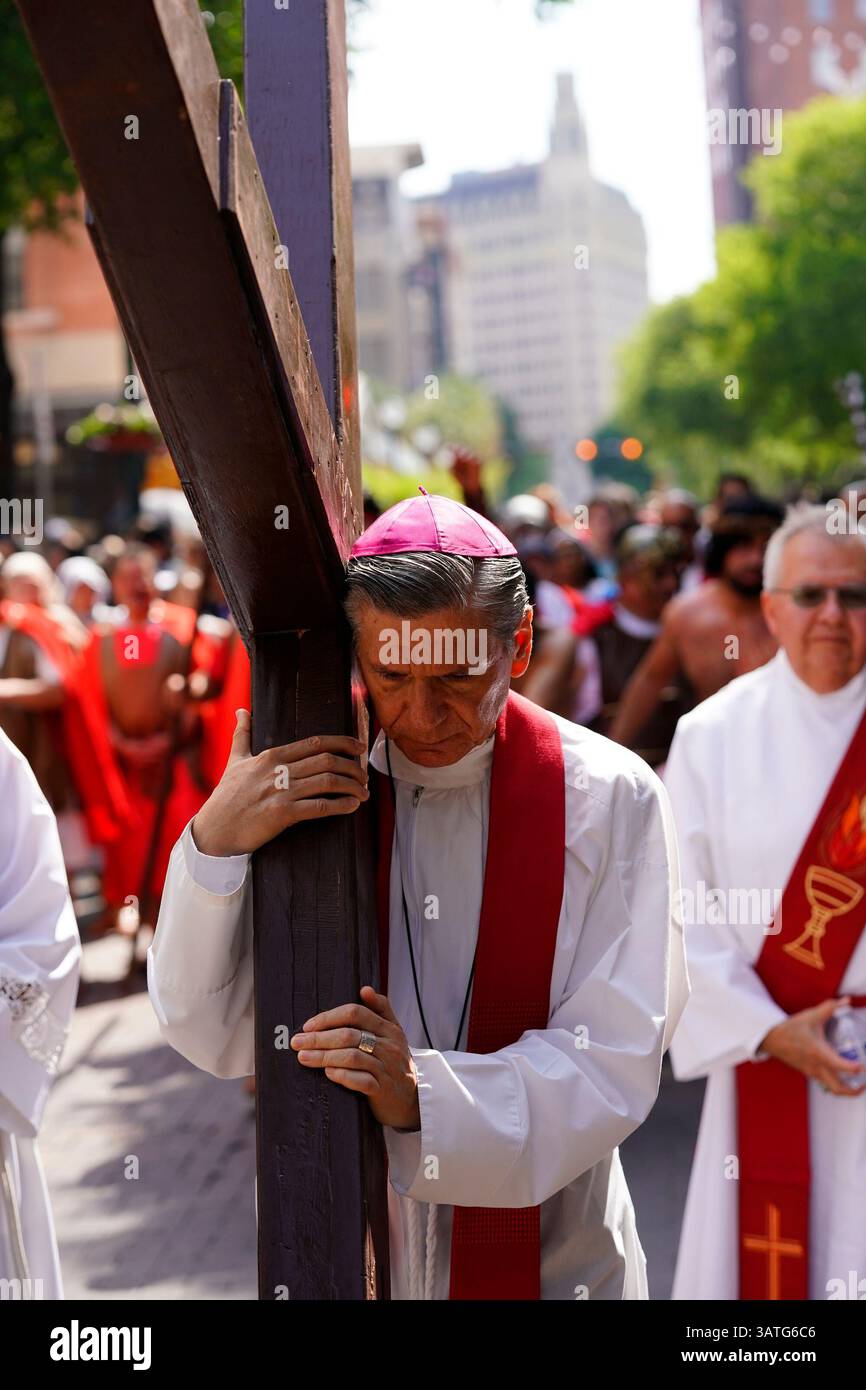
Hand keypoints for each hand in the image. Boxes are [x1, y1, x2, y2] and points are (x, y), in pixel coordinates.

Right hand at [192, 709, 368, 856]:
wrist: (213, 830)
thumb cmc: (226, 796)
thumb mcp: (234, 761)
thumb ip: (242, 735)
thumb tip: (242, 710)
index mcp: (271, 756)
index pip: (314, 743)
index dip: (342, 743)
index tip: (359, 747)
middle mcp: (278, 771)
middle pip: (326, 760)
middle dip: (352, 766)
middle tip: (364, 775)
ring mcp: (280, 792)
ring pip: (327, 782)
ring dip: (352, 786)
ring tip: (364, 792)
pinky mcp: (282, 814)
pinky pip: (319, 807)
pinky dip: (340, 805)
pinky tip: (352, 806)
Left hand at [291, 986, 420, 1129]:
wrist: (411, 1100)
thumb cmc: (395, 1063)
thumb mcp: (394, 1033)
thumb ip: (381, 1009)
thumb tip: (365, 989)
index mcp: (389, 1029)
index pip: (356, 1014)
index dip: (329, 1017)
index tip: (308, 1025)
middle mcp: (389, 1046)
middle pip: (349, 1035)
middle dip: (319, 1038)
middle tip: (297, 1042)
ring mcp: (386, 1068)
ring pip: (351, 1057)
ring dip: (323, 1056)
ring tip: (304, 1058)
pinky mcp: (383, 1090)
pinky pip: (360, 1081)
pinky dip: (341, 1075)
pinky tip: (327, 1073)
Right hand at [759, 997, 865, 1096]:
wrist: (771, 1039)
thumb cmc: (791, 1028)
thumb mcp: (812, 1016)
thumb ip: (830, 1007)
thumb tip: (846, 1000)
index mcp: (818, 1053)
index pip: (840, 1066)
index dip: (854, 1068)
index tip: (863, 1065)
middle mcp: (817, 1067)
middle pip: (839, 1089)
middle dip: (854, 1091)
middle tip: (864, 1083)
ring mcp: (813, 1072)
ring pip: (833, 1089)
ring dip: (847, 1089)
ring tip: (857, 1081)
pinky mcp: (809, 1073)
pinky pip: (826, 1084)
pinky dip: (837, 1083)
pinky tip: (842, 1073)